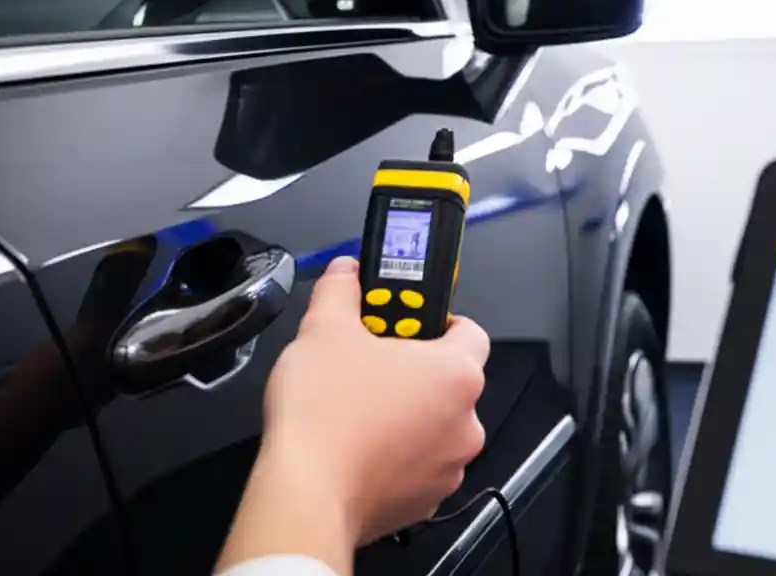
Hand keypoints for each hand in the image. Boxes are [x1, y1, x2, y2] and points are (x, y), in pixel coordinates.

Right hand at [216, 256, 488, 573]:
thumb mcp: (324, 330)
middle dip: (413, 371)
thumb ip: (341, 291)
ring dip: (407, 416)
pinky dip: (396, 455)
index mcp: (456, 374)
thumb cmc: (324, 417)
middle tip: (371, 365)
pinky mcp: (426, 500)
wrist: (305, 496)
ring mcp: (449, 466)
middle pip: (449, 382)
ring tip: (358, 409)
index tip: (408, 323)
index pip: (470, 331)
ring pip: (435, 426)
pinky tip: (358, 446)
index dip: (439, 321)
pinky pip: (418, 466)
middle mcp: (466, 423)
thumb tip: (346, 274)